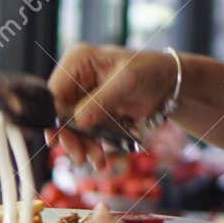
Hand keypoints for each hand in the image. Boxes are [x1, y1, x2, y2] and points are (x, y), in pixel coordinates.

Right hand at [49, 45, 180, 168]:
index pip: (54, 93)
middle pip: (60, 114)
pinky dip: (92, 147)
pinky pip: (85, 134)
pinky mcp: (93, 113)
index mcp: (78, 62)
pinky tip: (100, 159)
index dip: (54, 117)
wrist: (169, 84)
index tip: (59, 139)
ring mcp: (83, 97)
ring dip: (82, 147)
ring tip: (97, 160)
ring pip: (72, 128)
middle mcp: (76, 79)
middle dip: (69, 137)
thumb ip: (100, 101)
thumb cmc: (150, 71)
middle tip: (79, 156)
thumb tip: (77, 122)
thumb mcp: (126, 82)